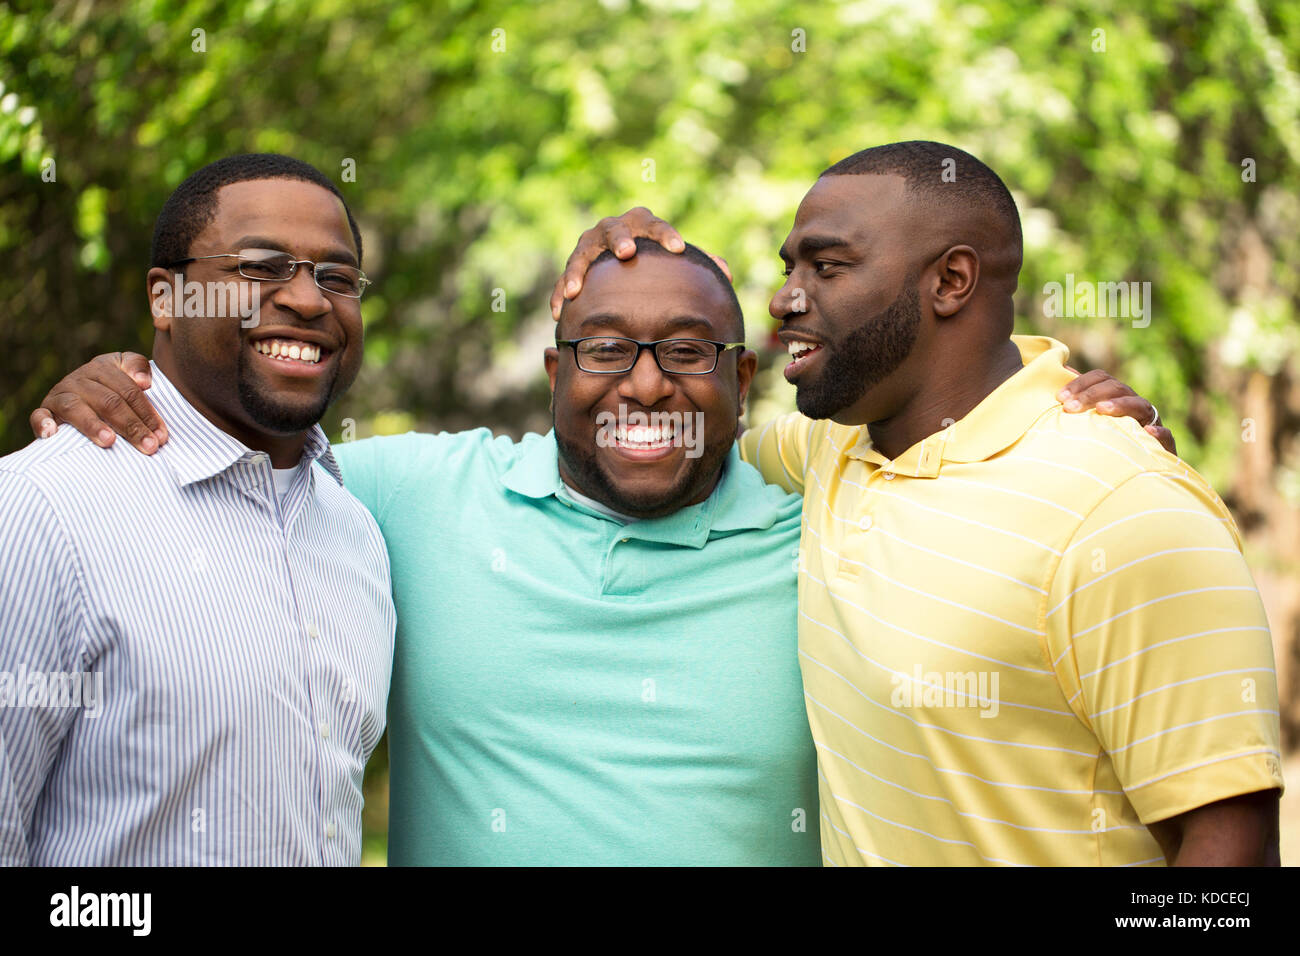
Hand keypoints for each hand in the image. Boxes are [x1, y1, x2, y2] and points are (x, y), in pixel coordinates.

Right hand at [30, 351, 167, 453]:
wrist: (81, 396)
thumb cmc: (115, 389)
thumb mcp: (128, 373)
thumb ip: (138, 368)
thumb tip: (144, 382)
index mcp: (102, 368)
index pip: (129, 391)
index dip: (147, 414)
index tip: (162, 436)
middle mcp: (79, 379)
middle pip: (108, 401)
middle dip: (131, 426)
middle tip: (149, 446)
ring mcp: (59, 395)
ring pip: (76, 408)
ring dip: (93, 426)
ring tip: (110, 442)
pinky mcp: (44, 410)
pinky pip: (39, 415)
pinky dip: (43, 423)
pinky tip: (52, 434)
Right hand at [549, 207, 730, 318]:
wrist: (621, 264)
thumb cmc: (655, 261)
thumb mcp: (674, 262)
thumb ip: (700, 265)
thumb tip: (725, 274)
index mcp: (640, 224)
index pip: (654, 224)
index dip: (666, 234)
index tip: (680, 248)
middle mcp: (612, 230)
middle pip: (614, 229)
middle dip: (620, 239)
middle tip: (627, 252)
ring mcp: (589, 247)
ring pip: (581, 254)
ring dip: (578, 270)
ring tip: (576, 289)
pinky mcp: (574, 268)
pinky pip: (562, 280)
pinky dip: (559, 294)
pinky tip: (557, 312)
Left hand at [1057, 368, 1175, 455]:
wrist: (1138, 471)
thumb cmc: (1106, 443)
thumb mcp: (1089, 422)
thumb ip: (1077, 400)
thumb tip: (1061, 370)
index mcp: (1117, 397)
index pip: (1101, 378)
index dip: (1080, 383)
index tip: (1059, 397)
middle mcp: (1134, 406)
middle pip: (1117, 388)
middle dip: (1091, 395)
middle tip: (1069, 407)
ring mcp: (1151, 423)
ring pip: (1141, 406)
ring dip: (1121, 405)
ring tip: (1101, 409)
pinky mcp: (1163, 446)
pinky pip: (1166, 436)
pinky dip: (1159, 433)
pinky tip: (1148, 432)